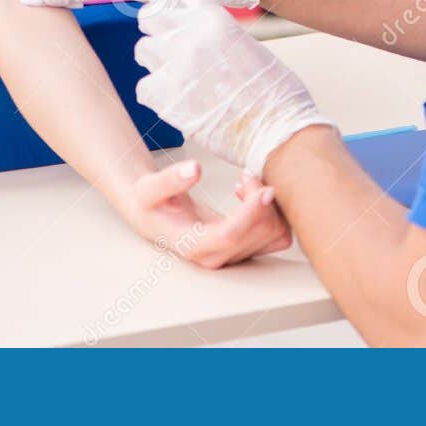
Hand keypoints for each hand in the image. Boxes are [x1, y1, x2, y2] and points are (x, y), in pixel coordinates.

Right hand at [120, 157, 291, 267]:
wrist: (154, 214)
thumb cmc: (151, 203)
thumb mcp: (149, 188)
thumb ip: (170, 180)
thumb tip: (194, 169)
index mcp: (193, 245)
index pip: (230, 236)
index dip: (252, 213)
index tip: (265, 189)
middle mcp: (216, 256)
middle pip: (259, 235)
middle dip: (260, 200)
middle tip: (244, 174)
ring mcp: (232, 255)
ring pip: (274, 236)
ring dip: (269, 206)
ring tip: (245, 183)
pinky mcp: (244, 247)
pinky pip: (276, 235)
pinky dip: (272, 212)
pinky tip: (249, 195)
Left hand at [135, 0, 335, 175]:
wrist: (276, 130)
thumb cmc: (275, 94)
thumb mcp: (250, 46)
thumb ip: (220, 35)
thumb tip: (203, 38)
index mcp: (215, 19)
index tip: (171, 0)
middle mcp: (191, 36)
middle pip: (151, 16)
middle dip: (156, 28)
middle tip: (165, 42)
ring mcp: (175, 66)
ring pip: (143, 50)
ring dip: (154, 60)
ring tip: (172, 75)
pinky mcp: (166, 98)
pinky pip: (143, 87)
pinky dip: (155, 94)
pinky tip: (173, 101)